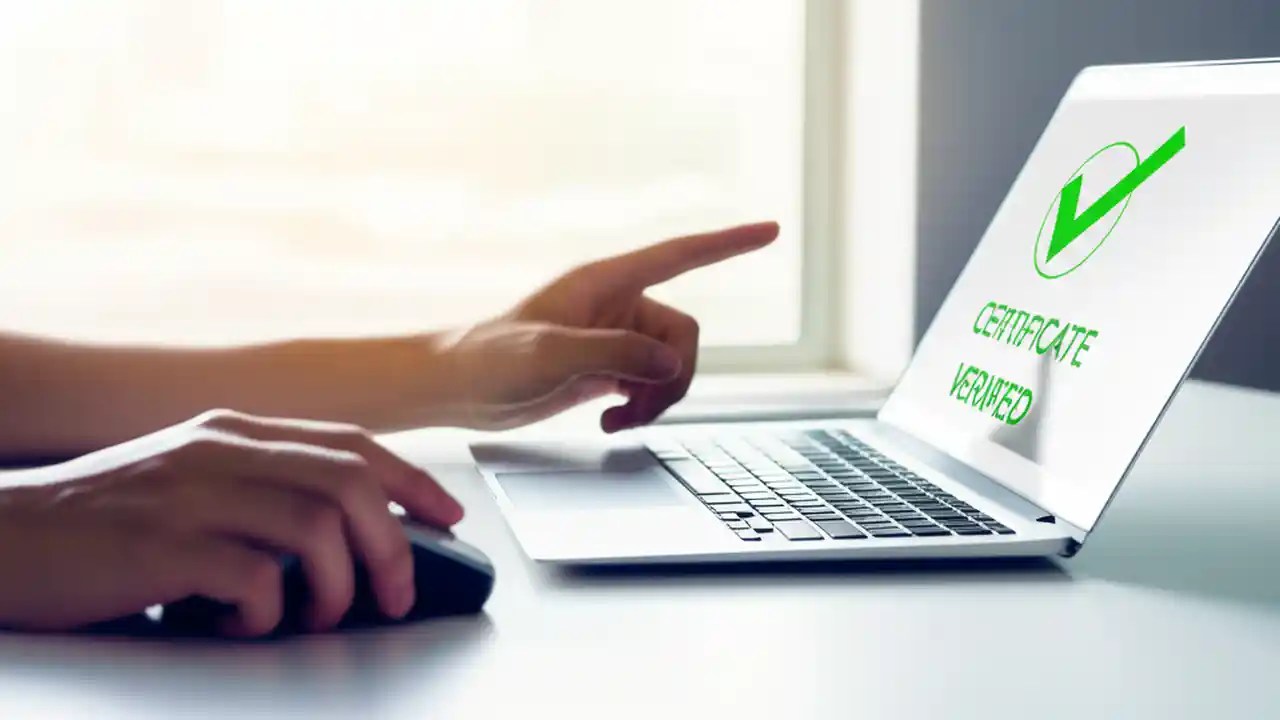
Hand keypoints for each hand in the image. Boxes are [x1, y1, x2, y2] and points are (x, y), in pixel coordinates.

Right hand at [0, 409, 461, 635]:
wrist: (0, 538)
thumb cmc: (99, 521)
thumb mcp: (188, 480)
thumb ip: (258, 487)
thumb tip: (344, 528)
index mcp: (233, 432)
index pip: (349, 444)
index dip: (411, 481)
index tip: (448, 517)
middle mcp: (220, 451)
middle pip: (348, 482)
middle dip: (394, 543)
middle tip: (400, 593)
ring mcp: (192, 494)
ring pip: (317, 526)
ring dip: (338, 585)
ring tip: (323, 616)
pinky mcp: (163, 546)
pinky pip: (255, 579)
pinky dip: (269, 613)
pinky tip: (245, 625)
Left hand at [440, 221, 777, 430]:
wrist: (459, 388)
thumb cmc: (489, 357)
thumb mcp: (550, 353)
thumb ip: (614, 353)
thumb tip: (668, 366)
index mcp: (606, 282)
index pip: (681, 255)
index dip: (728, 243)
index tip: (771, 231)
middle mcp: (617, 305)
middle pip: (684, 335)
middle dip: (673, 378)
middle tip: (638, 410)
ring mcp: (614, 338)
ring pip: (670, 366)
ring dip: (658, 399)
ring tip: (620, 420)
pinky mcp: (606, 369)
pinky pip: (650, 385)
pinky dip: (642, 408)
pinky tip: (611, 422)